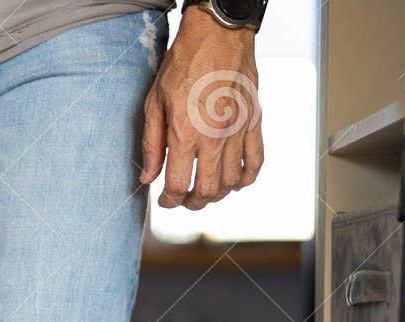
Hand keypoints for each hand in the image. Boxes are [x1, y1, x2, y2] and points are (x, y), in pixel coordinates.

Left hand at [140, 8, 262, 210]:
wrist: (218, 35)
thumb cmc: (184, 63)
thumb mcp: (155, 103)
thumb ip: (151, 144)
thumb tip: (148, 177)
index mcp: (185, 134)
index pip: (177, 185)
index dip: (168, 201)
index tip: (164, 201)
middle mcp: (214, 137)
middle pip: (206, 191)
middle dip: (191, 203)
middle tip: (183, 199)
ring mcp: (238, 131)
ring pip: (231, 182)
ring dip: (217, 194)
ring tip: (204, 191)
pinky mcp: (254, 122)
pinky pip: (256, 162)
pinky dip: (246, 178)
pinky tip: (234, 181)